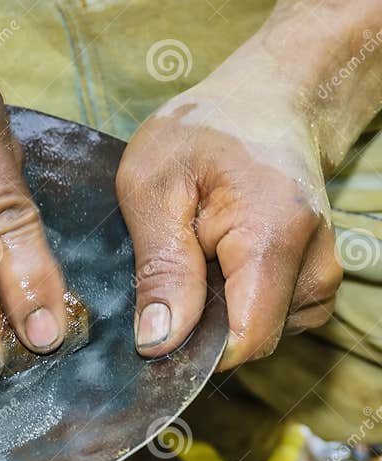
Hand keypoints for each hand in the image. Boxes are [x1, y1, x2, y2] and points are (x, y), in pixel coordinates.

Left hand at [116, 76, 342, 370]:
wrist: (265, 99)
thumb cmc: (202, 131)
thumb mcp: (153, 187)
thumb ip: (160, 268)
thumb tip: (157, 342)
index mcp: (274, 234)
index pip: (245, 338)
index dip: (192, 349)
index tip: (151, 329)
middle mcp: (314, 261)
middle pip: (248, 339)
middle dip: (199, 324)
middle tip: (167, 268)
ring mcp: (321, 272)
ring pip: (256, 331)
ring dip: (215, 309)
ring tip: (193, 253)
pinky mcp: (313, 278)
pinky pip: (268, 317)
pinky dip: (234, 301)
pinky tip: (215, 261)